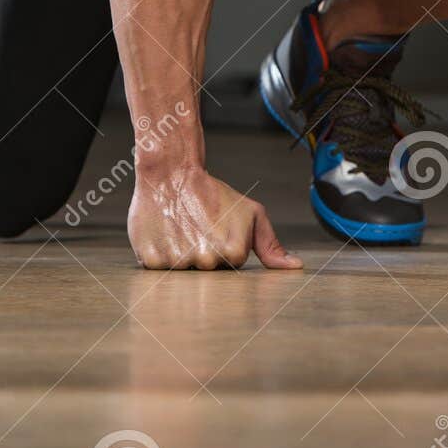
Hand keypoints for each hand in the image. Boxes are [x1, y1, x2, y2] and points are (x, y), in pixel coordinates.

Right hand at [128, 167, 303, 270]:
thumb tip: (295, 267)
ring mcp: (178, 262)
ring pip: (182, 275)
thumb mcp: (251, 214)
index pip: (230, 268)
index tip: (217, 231)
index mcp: (233, 253)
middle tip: (198, 230)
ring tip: (181, 230)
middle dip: (203, 257)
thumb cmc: (214, 194)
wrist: (172, 173)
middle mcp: (206, 261)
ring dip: (181, 257)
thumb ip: (271, 245)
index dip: (223, 249)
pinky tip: (165, 234)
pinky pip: (159, 271)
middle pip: (207, 274)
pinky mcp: (152, 261)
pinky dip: (160, 256)